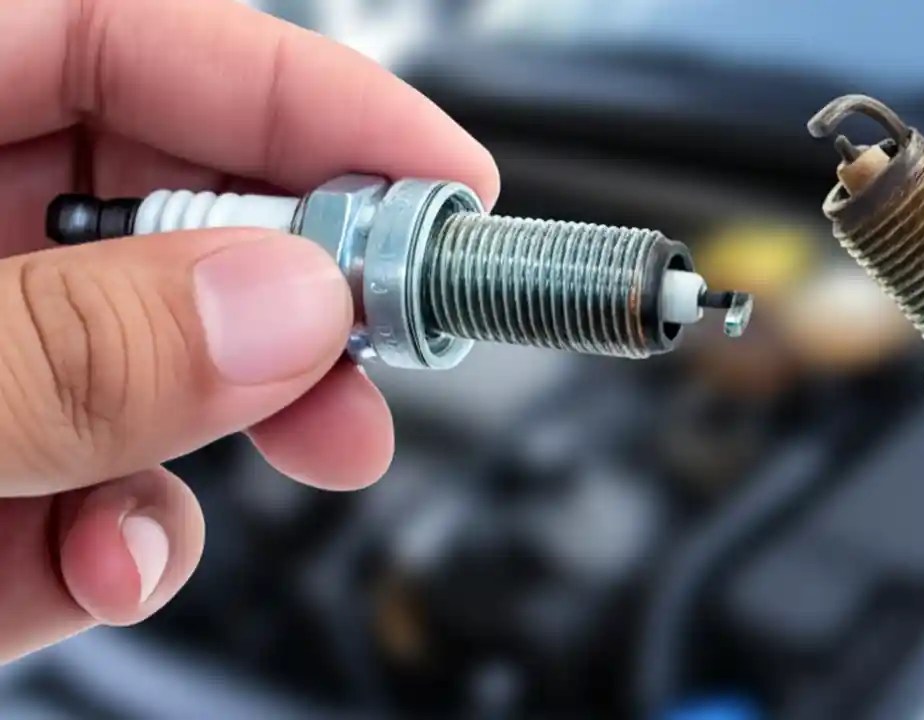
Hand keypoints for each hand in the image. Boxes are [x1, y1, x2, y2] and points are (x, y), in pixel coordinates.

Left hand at [0, 0, 496, 660]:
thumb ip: (70, 348)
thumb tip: (287, 309)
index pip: (131, 34)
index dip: (309, 99)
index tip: (446, 190)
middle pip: (162, 204)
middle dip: (275, 310)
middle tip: (366, 372)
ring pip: (137, 359)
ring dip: (179, 460)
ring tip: (146, 538)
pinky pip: (73, 471)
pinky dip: (95, 540)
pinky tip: (66, 575)